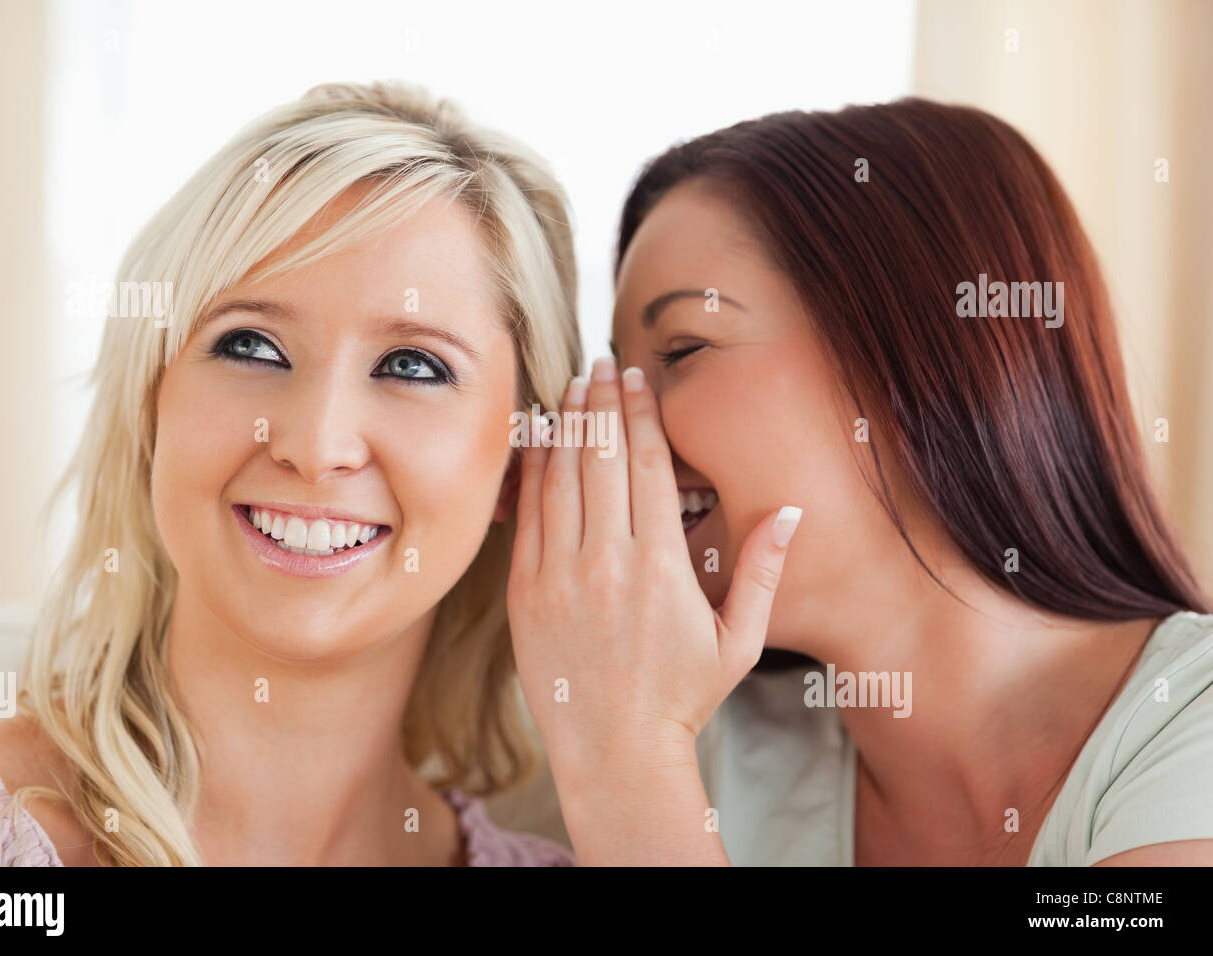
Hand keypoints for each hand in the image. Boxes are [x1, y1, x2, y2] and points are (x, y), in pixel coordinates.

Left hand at [508, 356, 802, 790]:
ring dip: (564, 426)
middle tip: (598, 363)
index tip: (633, 377)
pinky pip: (527, 516)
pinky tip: (538, 441)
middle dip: (599, 402)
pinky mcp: (526, 593)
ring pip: (559, 478)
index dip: (638, 412)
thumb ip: (764, 570)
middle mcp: (607, 562)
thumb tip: (791, 512)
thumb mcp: (740, 641)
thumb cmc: (682, 698)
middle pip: (599, 457)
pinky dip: (532, 472)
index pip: (645, 465)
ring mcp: (560, 576)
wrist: (615, 753)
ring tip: (569, 388)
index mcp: (662, 566)